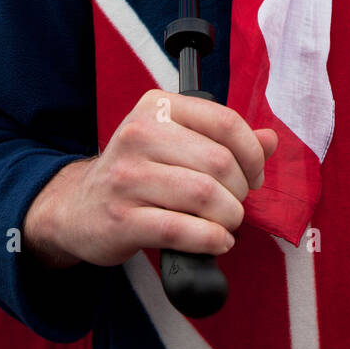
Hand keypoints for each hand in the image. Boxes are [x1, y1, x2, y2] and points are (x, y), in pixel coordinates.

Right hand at [23, 90, 278, 267]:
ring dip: (228, 217)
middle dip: (240, 191)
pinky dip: (210, 240)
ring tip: (226, 224)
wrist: (78, 208)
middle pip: (219, 162)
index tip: (254, 175)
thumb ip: (224, 138)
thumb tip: (271, 140)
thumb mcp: (176, 142)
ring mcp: (127, 177)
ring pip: (204, 196)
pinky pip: (181, 230)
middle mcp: (139, 134)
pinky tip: (217, 242)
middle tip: (235, 204)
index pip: (226, 122)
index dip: (252, 154)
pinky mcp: (121, 218)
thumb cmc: (138, 172)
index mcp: (158, 106)